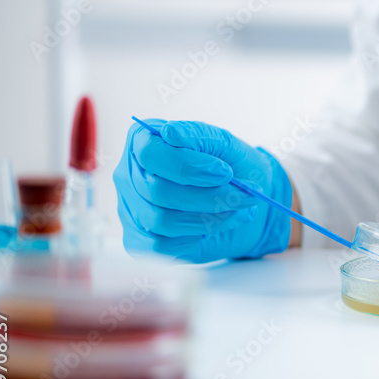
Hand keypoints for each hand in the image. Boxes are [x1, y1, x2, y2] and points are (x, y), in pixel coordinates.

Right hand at [114, 119, 292, 262]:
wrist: (245, 200)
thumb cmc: (231, 166)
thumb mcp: (223, 143)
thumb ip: (197, 136)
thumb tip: (170, 132)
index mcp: (144, 142)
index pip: (150, 153)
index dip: (187, 165)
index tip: (225, 172)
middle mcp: (131, 176)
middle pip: (157, 190)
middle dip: (210, 196)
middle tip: (247, 195)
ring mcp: (133, 210)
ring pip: (162, 220)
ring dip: (211, 217)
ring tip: (240, 208)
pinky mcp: (142, 241)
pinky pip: (164, 245)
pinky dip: (199, 235)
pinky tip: (218, 224)